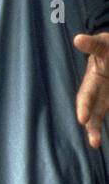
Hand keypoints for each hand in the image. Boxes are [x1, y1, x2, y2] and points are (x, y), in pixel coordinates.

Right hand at [75, 31, 108, 147]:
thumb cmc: (108, 47)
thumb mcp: (103, 44)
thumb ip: (93, 45)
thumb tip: (78, 39)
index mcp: (92, 80)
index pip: (86, 96)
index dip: (84, 106)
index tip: (82, 119)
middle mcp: (98, 93)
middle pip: (93, 112)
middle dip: (92, 127)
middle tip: (95, 142)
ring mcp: (107, 98)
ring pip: (101, 116)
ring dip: (97, 130)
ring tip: (96, 144)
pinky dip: (108, 123)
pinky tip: (105, 138)